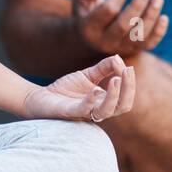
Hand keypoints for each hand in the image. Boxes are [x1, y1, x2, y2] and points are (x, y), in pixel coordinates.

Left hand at [20, 54, 134, 122]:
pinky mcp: (70, 112)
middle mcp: (98, 110)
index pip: (125, 99)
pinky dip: (91, 100)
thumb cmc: (66, 89)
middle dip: (128, 90)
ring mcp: (85, 112)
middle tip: (127, 71)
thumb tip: (119, 58)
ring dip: (114, 95)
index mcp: (105, 102)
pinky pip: (84, 109)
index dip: (130, 85)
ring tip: (116, 79)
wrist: (41, 97)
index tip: (129, 68)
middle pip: (122, 107)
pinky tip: (95, 89)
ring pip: (106, 111)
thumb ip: (105, 67)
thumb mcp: (88, 75)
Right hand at [71, 0, 167, 56]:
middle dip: (138, 5)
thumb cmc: (87, 7)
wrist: (89, 35)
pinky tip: (164, 17)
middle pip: (124, 25)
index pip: (108, 9)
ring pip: (139, 36)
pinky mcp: (132, 51)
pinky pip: (149, 44)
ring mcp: (119, 49)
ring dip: (151, 16)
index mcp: (89, 27)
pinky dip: (159, 31)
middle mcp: (103, 42)